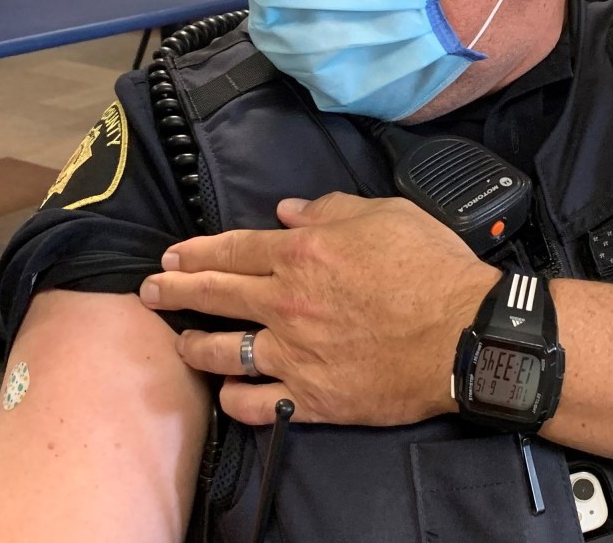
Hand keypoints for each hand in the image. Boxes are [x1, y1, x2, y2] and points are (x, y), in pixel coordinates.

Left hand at [138, 193, 498, 425]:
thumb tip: (287, 210)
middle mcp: (285, 303)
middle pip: (213, 295)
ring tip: (180, 341)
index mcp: (302, 253)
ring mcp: (293, 353)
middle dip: (173, 290)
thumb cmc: (431, 266)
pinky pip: (254, 404)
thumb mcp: (386, 214)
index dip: (196, 251)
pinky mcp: (310, 397)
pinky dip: (234, 398)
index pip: (232, 249)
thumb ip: (330, 209)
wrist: (462, 333)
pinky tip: (227, 390)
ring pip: (220, 351)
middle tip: (149, 290)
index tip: (172, 255)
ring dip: (192, 343)